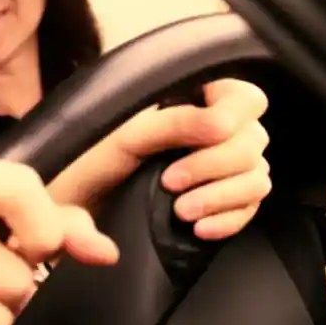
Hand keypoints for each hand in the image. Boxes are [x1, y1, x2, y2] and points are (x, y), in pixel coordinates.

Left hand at [54, 78, 271, 240]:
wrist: (68, 208)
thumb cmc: (87, 161)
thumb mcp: (123, 136)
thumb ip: (172, 123)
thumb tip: (221, 125)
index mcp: (189, 102)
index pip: (243, 97)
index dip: (236, 113)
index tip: (213, 132)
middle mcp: (211, 133)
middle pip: (254, 141)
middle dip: (216, 165)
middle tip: (171, 182)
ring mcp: (218, 170)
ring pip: (257, 177)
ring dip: (222, 197)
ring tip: (181, 211)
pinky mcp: (218, 203)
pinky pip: (249, 209)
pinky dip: (229, 220)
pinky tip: (198, 228)